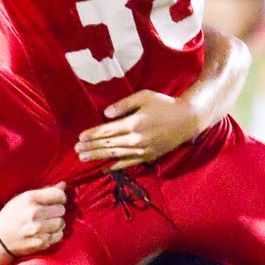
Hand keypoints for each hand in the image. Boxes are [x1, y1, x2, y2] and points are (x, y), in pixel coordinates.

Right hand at [0, 184, 65, 257]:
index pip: (59, 194)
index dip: (60, 197)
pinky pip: (58, 236)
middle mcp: (35, 213)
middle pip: (61, 209)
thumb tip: (63, 185)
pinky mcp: (41, 242)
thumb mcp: (22, 198)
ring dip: (57, 223)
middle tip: (48, 213)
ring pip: (61, 223)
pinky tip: (45, 232)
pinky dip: (55, 234)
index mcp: (29, 199)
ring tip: (46, 223)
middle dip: (57, 210)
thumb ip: (44, 191)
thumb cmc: (10, 216)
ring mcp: (38, 229)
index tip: (56, 200)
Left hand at [76, 89, 196, 170]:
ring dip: (99, 157)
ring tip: (84, 158)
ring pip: (116, 155)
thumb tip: (105, 113)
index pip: (107, 131)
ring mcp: (143, 150)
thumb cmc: (164, 104)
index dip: (92, 135)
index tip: (80, 138)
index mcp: (134, 123)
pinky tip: (105, 168)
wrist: (187, 119)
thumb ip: (124, 104)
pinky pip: (129, 164)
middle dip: (91, 148)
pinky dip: (116, 167)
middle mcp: (136, 139)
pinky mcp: (149, 157)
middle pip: (108, 144)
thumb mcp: (144, 96)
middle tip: (76, 151)